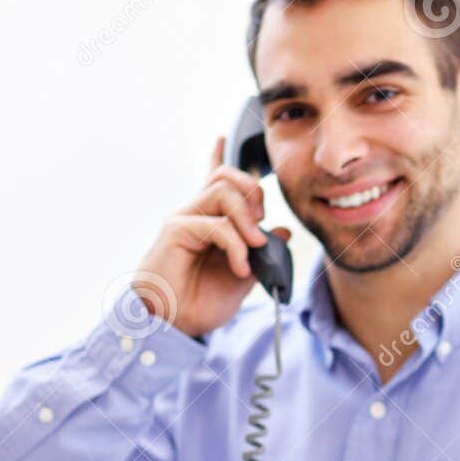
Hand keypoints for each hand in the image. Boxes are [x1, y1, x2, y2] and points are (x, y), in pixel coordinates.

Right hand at [134, 136, 288, 338]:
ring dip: (248, 219)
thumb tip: (283, 230)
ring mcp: (184, 219)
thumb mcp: (244, 277)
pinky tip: (240, 267)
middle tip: (262, 226)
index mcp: (210, 221)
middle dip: (255, 193)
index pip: (213, 179)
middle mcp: (195, 213)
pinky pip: (217, 224)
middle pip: (227, 176)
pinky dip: (237, 246)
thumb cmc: (202, 301)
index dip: (218, 155)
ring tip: (255, 246)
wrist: (176, 325)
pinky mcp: (176, 230)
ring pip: (223, 191)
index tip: (223, 135)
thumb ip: (263, 253)